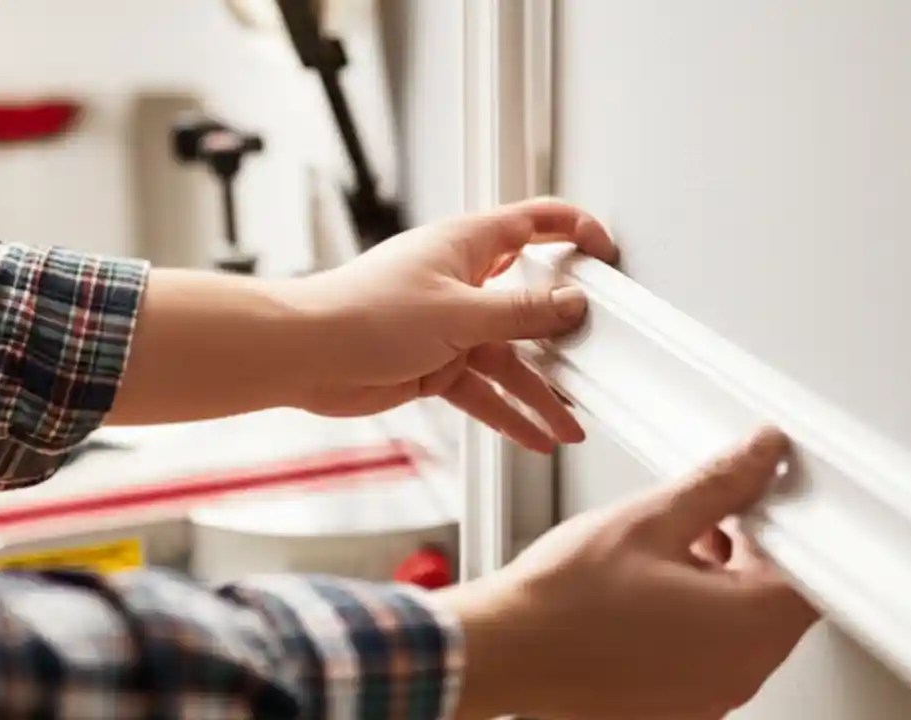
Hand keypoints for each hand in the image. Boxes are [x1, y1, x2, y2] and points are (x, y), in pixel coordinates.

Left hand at [284, 197, 617, 451]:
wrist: (305, 354)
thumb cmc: (363, 312)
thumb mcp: (459, 312)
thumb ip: (522, 313)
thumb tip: (570, 303)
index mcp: (467, 245)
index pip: (534, 224)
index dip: (574, 231)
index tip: (605, 255)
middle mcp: (462, 282)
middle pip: (529, 305)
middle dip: (563, 338)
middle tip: (596, 359)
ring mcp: (450, 326)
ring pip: (509, 359)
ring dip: (538, 393)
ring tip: (567, 424)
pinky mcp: (435, 365)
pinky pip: (483, 391)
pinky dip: (506, 414)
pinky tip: (531, 436)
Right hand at [436, 428, 819, 718]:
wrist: (502, 652)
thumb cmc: (562, 600)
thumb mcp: (649, 519)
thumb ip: (718, 484)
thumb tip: (759, 456)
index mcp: (745, 627)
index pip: (813, 574)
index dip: (793, 530)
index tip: (768, 505)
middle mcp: (737, 674)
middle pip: (779, 604)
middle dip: (752, 555)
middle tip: (707, 521)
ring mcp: (708, 700)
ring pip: (742, 631)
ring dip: (721, 588)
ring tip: (666, 555)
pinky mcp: (679, 709)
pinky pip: (710, 658)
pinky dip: (696, 625)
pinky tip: (650, 593)